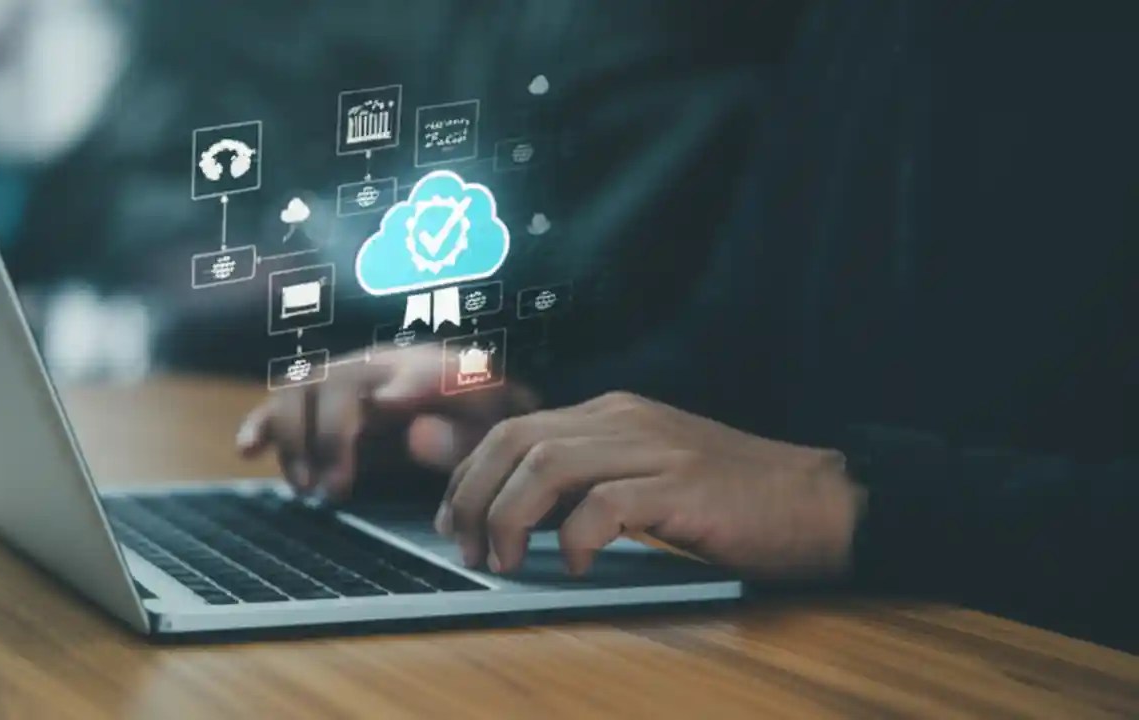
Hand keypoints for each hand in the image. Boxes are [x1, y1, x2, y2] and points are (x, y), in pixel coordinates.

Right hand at [236, 346, 536, 500]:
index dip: (402, 386)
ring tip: (306, 487)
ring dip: (294, 437)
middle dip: (331, 436)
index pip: (417, 372)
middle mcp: (380, 366)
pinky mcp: (321, 404)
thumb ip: (458, 437)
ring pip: (302, 390)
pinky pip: (282, 403)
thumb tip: (412, 434)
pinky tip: (248, 449)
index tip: (387, 406)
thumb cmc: (478, 417)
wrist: (465, 402)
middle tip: (338, 490)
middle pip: (339, 382)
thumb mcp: (485, 430)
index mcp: (432, 370)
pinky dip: (262, 424)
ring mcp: (346, 380)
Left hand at [437, 391, 864, 579]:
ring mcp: (653, 449)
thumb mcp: (639, 478)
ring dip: (511, 516)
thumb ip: (575, 481)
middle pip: (516, 441)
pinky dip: (576, 536)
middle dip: (475, 494)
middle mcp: (624, 420)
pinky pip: (605, 504)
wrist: (816, 501)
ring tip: (507, 559)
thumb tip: (504, 502)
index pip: (512, 429)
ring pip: (547, 465)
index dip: (469, 474)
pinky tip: (576, 565)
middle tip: (467, 546)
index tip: (454, 520)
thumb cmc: (726, 500)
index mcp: (610, 414)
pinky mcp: (682, 487)